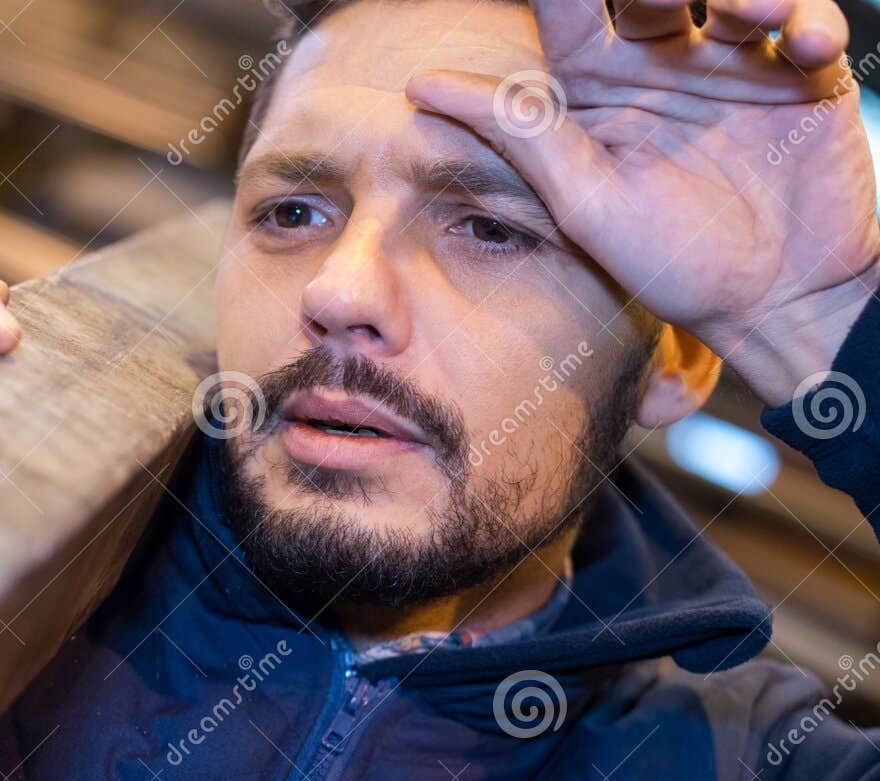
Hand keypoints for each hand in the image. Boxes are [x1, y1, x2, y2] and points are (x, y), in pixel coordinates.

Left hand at [405, 0, 879, 405]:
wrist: (774, 302)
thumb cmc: (670, 262)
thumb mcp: (584, 200)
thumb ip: (517, 134)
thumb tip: (422, 85)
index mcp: (597, 90)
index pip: (567, 13)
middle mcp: (661, 66)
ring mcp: (734, 66)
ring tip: (749, 9)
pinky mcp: (803, 75)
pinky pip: (807, 22)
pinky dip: (809, 20)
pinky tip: (803, 45)